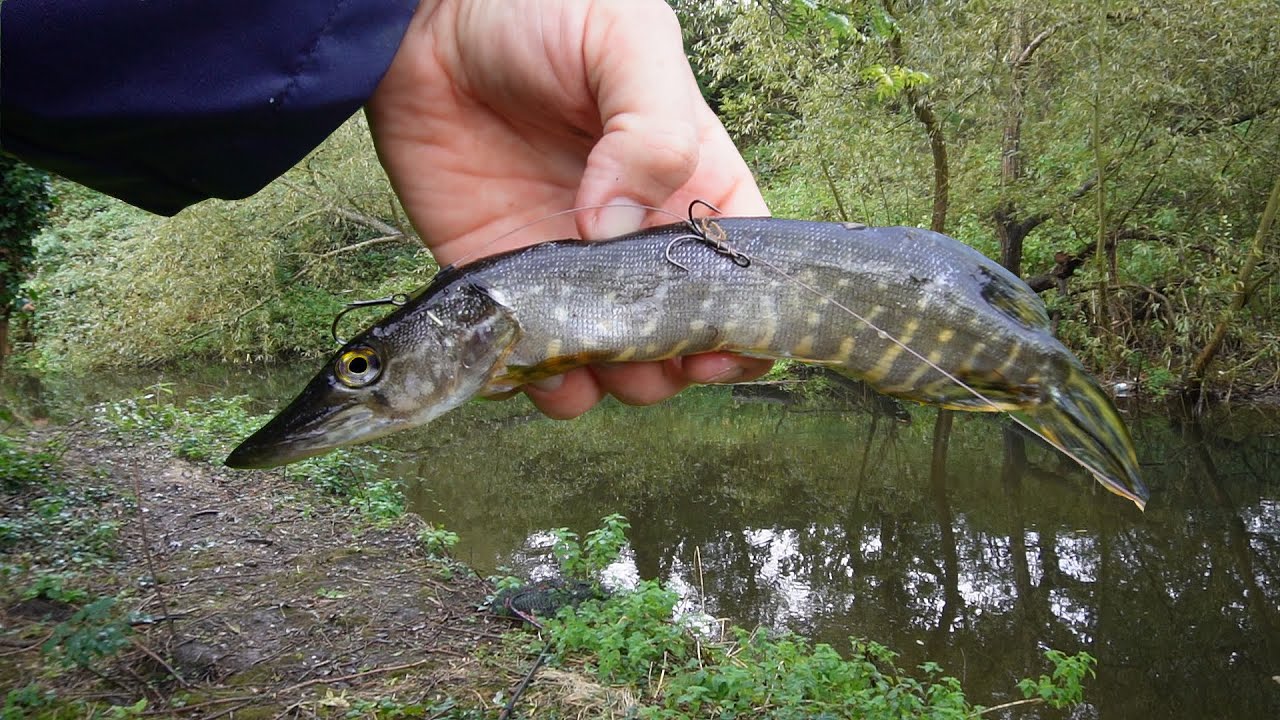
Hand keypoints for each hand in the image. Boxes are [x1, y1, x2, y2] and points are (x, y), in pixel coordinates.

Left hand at [367, 0, 772, 418]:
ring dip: (613, 379)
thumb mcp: (626, 40)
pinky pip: (533, 359)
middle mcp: (637, 239)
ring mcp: (571, 269)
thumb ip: (650, 129)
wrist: (426, 20)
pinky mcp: (503, 284)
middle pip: (681, 332)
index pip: (737, 269)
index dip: (742, 317)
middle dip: (676, 361)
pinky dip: (542, 381)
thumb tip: (620, 225)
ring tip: (592, 361)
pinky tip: (539, 368)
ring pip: (615, 361)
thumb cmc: (540, 11)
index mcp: (690, 182)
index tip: (728, 345)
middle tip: (648, 352)